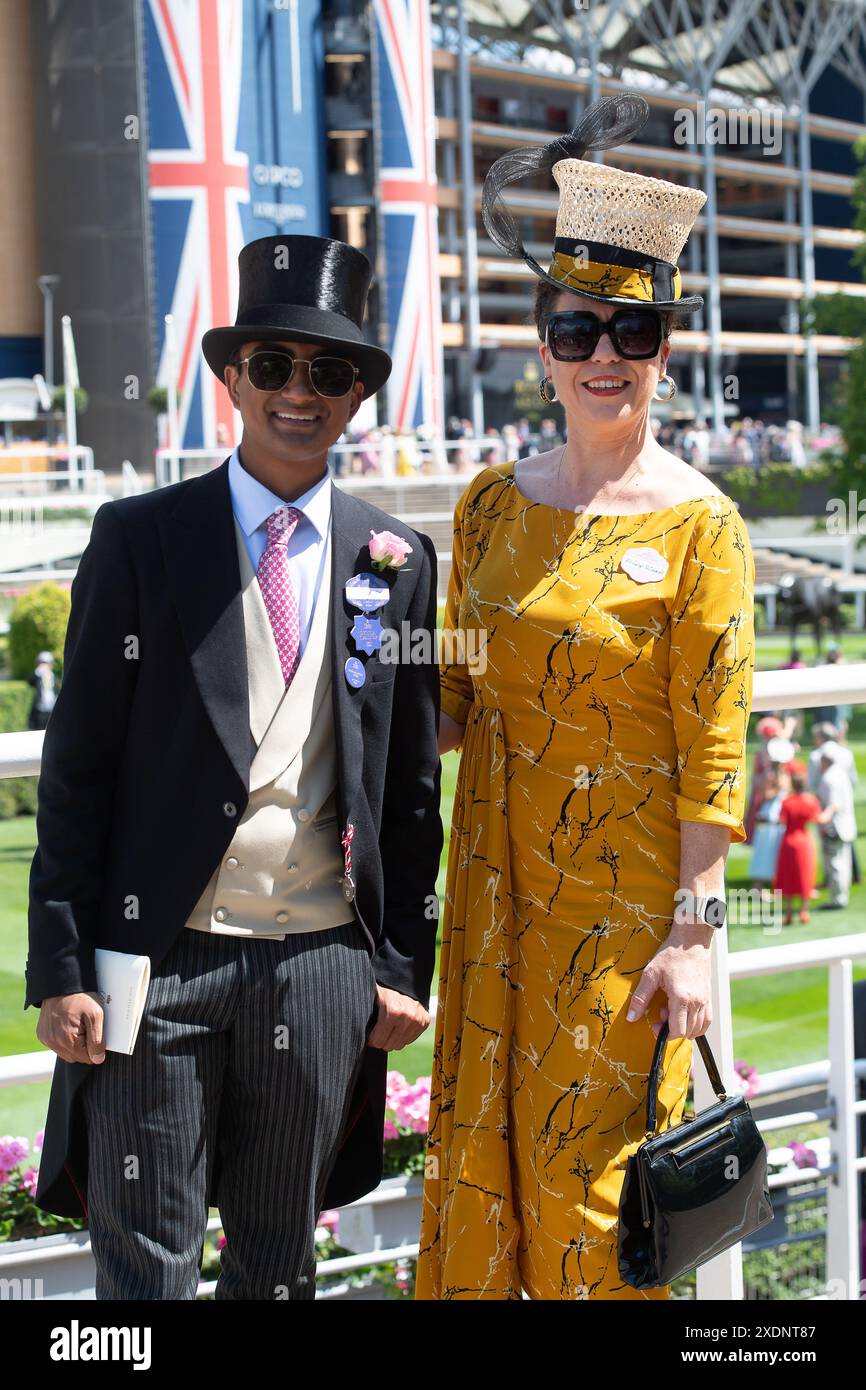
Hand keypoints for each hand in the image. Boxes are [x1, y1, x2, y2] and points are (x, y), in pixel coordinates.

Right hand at [36, 992, 105, 1064]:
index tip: (96, 1033)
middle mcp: (54, 1043)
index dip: (95, 1048)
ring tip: (78, 1025)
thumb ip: (97, 1040)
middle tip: (87, 1027)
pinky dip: (64, 1040)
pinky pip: (57, 1046)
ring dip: (74, 1045)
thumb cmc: (80, 998)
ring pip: (66, 1053)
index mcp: (67, 1040)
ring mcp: (46, 1040)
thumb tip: (98, 1059)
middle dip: (84, 1047)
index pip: (87, 1058)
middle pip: (76, 1057)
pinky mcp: (42, 1035)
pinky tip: (68, 1026)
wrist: (61, 984)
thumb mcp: (95, 1016)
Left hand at [367, 985, 430, 1050]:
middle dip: (381, 1041)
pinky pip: (409, 1040)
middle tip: (377, 1035)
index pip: (378, 1040)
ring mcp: (418, 1019)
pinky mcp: (425, 1022)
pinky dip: (402, 1037)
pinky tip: (397, 1028)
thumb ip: (362, 1010)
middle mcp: (408, 1015)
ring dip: (391, 1041)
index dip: (371, 1039)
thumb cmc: (383, 994)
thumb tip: (350, 1027)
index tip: (369, 1036)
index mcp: (393, 1010)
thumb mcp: (372, 999)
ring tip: (387, 1032)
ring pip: (400, 1045)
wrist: (403, 984)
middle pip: (389, 1045)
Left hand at [626, 922, 713, 1039]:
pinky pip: (707, 1020)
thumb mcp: (651, 974)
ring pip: (698, 1028)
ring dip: (684, 1026)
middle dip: (673, 1029)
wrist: (691, 940)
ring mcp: (705, 1000)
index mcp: (682, 997)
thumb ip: (641, 997)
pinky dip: (697, 1025)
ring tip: (672, 1011)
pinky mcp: (708, 996)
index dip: (665, 1034)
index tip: (655, 1025)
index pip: (678, 1030)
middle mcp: (697, 1001)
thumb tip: (631, 1017)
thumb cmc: (672, 954)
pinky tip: (686, 1016)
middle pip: (688, 1031)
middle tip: (662, 1013)